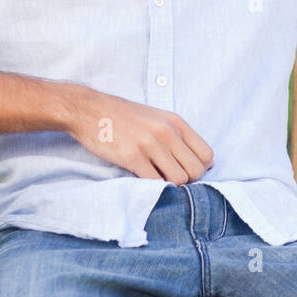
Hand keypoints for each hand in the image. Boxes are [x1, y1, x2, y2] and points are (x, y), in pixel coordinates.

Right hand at [63, 87, 214, 183]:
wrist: (90, 110)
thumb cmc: (124, 116)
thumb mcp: (158, 117)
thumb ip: (178, 135)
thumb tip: (202, 161)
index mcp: (176, 122)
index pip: (207, 154)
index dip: (200, 168)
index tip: (186, 170)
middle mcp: (167, 132)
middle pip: (196, 170)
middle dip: (187, 180)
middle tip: (171, 178)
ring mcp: (150, 144)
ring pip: (178, 179)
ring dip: (170, 184)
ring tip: (157, 177)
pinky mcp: (132, 156)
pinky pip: (154, 181)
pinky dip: (153, 185)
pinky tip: (143, 178)